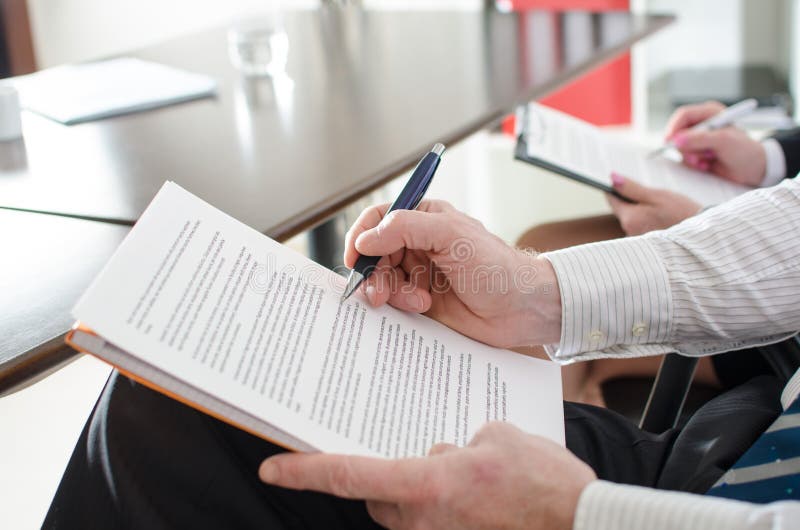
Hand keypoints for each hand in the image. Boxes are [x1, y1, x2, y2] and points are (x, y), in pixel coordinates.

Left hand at [259, 422, 596, 529]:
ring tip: (466, 479)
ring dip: (420, 495)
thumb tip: (443, 457)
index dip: (305, 471)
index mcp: (428, 484)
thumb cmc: (545, 484)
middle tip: (425, 460)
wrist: (584, 525)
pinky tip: (480, 500)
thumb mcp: (498, 440)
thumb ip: (456, 445)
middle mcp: (425, 520)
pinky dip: (445, 511)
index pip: (350, 475)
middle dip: (388, 480)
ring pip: (406, 514)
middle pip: (378, 498)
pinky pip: (435, 526)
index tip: (272, 468)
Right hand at [343, 200, 561, 347]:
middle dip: (374, 272)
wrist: (522, 309)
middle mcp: (418, 244)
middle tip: (380, 292)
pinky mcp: (420, 301)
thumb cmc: (497, 267)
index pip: (379, 218)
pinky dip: (399, 305)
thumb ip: (405, 228)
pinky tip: (423, 307)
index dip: (361, 236)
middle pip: (374, 253)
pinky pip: (393, 302)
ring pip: (380, 279)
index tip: (355, 257)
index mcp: (424, 219)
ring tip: (415, 301)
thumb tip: (366, 238)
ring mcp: (418, 273)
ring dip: (389, 291)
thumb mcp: (452, 235)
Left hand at [608, 173, 701, 235]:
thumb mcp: (658, 196)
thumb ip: (632, 188)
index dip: (617, 189)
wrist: (704, 237)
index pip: (613, 200)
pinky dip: (649, 222)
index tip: (624, 182)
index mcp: (630, 219)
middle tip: (653, 197)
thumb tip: (612, 178)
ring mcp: (638, 241)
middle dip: (634, 201)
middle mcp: (629, 233)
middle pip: (624, 211)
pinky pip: (643, 229)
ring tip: (662, 210)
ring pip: (634, 220)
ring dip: (643, 212)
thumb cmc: (683, 214)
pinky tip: (663, 220)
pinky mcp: (647, 247)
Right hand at [664, 101, 765, 186]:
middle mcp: (702, 124)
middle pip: (678, 133)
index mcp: (709, 113)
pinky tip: (707, 165)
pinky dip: (694, 164)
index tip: (669, 142)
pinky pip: (684, 158)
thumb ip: (700, 139)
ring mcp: (699, 139)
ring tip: (709, 159)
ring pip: (680, 147)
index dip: (674, 128)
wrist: (753, 169)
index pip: (683, 115)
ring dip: (692, 157)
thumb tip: (677, 140)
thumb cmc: (745, 150)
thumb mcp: (724, 141)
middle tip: (699, 154)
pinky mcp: (697, 152)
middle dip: (687, 147)